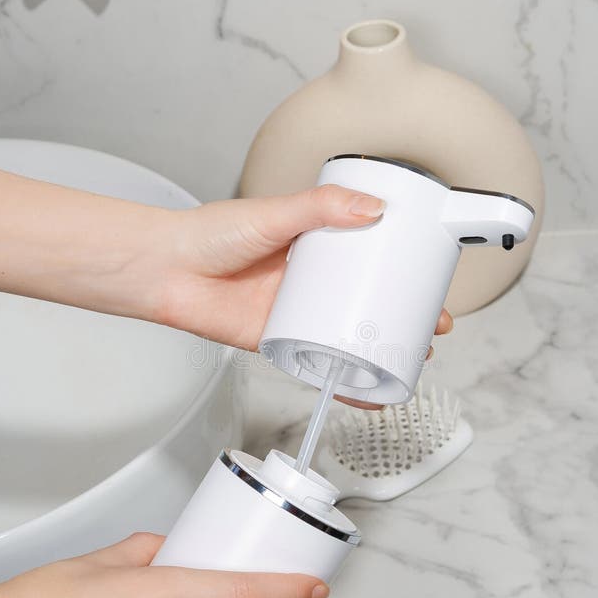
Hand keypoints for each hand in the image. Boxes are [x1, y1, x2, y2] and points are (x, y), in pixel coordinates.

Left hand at [157, 185, 452, 353]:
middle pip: (366, 301)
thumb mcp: (272, 212)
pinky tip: (366, 391)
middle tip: (432, 325)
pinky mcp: (277, 342)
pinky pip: (316, 364)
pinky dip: (341, 380)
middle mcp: (307, 281)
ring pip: (347, 335)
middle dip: (403, 315)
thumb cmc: (208, 234)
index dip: (401, 268)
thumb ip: (320, 206)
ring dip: (380, 349)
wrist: (165, 270)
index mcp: (311, 245)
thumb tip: (370, 207)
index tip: (430, 275)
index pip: (367, 256)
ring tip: (412, 358)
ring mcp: (294, 313)